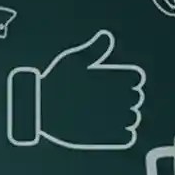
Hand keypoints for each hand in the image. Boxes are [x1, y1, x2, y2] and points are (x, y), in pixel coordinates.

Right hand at [6, 29, 145, 149]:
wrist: (40, 109)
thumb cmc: (54, 82)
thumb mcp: (73, 60)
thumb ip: (94, 50)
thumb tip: (106, 37)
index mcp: (111, 79)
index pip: (135, 79)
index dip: (130, 81)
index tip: (121, 84)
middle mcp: (116, 98)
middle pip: (135, 98)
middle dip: (128, 98)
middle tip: (114, 100)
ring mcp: (111, 118)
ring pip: (132, 118)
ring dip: (127, 116)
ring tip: (114, 115)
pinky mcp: (105, 136)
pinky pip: (126, 136)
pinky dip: (125, 134)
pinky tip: (115, 130)